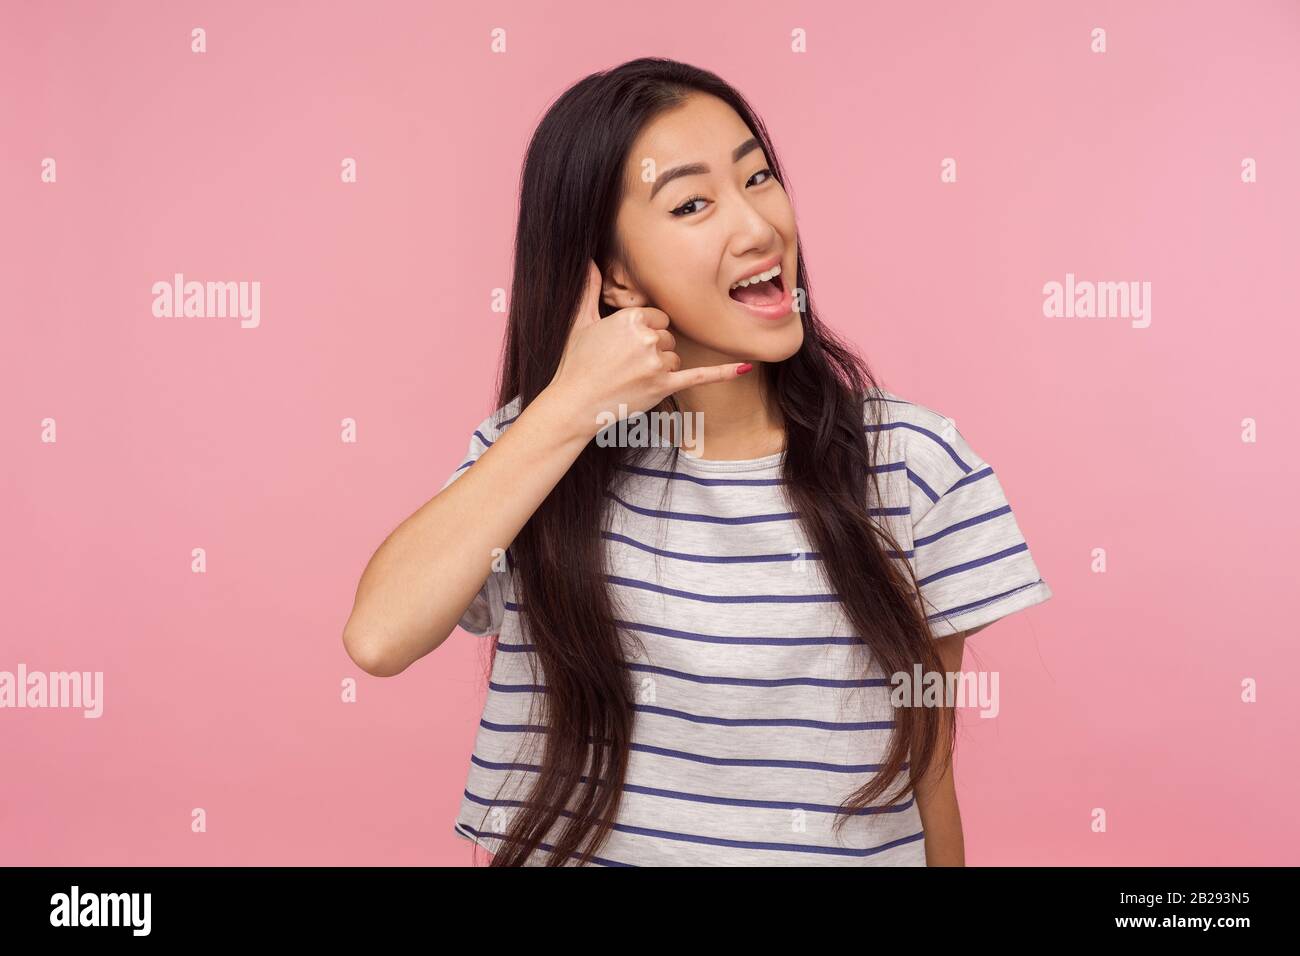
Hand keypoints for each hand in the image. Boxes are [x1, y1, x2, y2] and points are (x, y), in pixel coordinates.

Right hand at [546, 260, 750, 439]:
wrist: (572, 405)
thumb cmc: (574, 363)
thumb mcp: (579, 321)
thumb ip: (589, 288)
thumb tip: (588, 261)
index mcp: (630, 317)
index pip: (657, 317)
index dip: (644, 331)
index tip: (625, 346)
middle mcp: (646, 337)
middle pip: (668, 337)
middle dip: (652, 350)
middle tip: (625, 365)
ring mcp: (656, 363)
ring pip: (675, 357)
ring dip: (660, 368)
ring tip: (631, 378)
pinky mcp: (663, 386)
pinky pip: (700, 376)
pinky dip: (724, 373)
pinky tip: (745, 367)